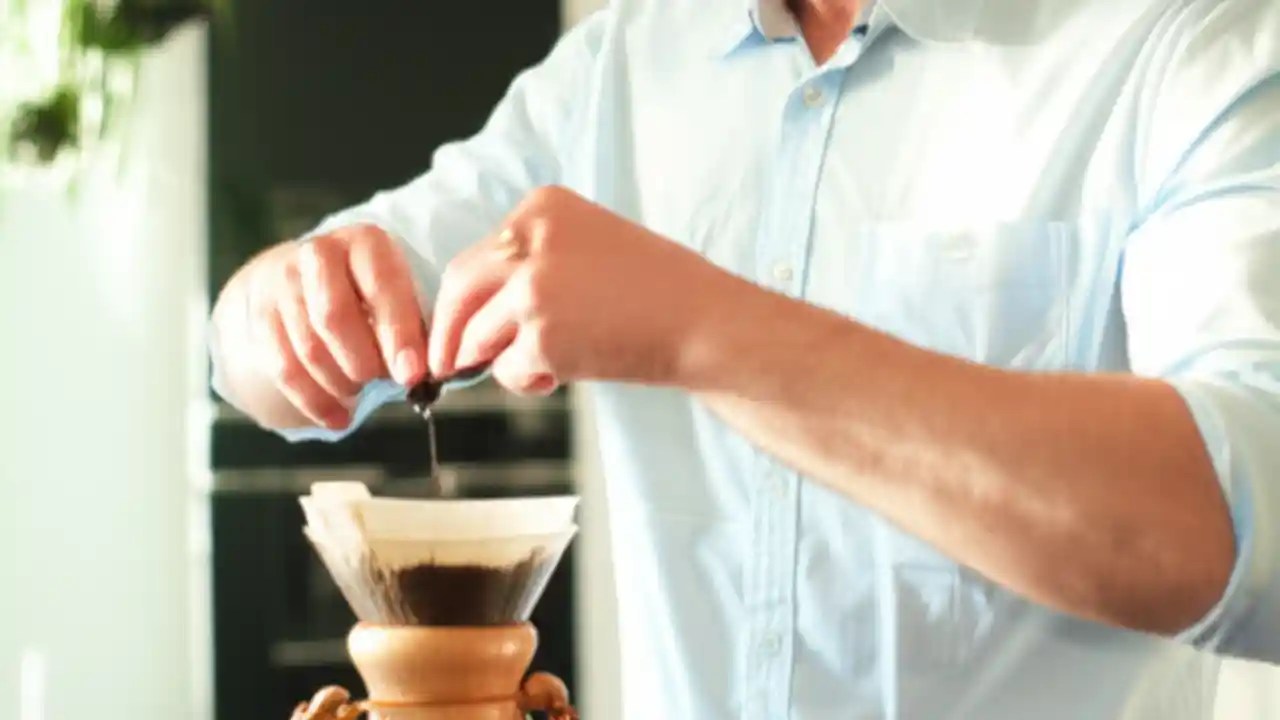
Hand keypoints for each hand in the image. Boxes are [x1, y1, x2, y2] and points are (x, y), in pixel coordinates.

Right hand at [232, 225, 427, 427]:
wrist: (309, 274)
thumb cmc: (372, 291)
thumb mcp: (400, 292)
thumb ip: (414, 326)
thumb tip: (425, 374)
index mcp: (364, 242)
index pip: (379, 286)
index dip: (397, 334)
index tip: (411, 374)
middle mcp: (318, 255)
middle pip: (333, 316)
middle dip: (363, 361)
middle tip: (382, 381)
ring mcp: (282, 285)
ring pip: (308, 348)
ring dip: (340, 383)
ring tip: (360, 391)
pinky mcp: (261, 317)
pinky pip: (284, 370)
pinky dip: (315, 402)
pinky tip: (338, 419)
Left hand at [427, 186, 728, 393]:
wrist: (704, 322)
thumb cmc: (658, 290)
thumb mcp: (590, 245)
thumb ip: (535, 262)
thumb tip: (475, 312)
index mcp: (543, 207)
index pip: (477, 256)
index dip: (466, 299)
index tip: (461, 325)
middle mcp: (531, 239)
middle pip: (458, 289)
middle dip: (448, 332)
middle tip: (448, 364)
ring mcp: (533, 288)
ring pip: (476, 335)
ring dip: (498, 361)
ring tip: (544, 366)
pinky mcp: (541, 336)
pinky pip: (506, 371)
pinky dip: (527, 381)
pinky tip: (564, 375)